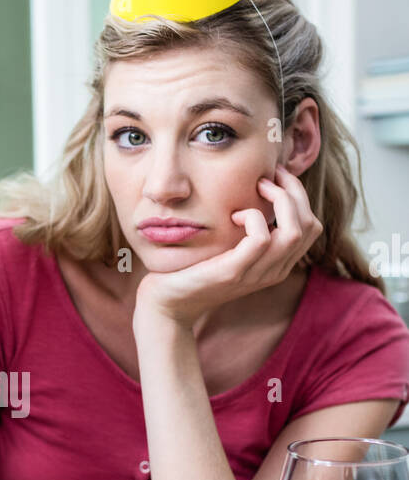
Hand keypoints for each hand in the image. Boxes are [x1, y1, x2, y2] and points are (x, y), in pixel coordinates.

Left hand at [133, 163, 323, 331]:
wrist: (168, 302)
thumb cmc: (196, 268)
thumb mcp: (231, 248)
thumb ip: (249, 230)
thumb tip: (256, 191)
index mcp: (278, 264)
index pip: (311, 226)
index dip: (300, 196)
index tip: (276, 177)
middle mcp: (274, 271)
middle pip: (309, 225)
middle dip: (294, 191)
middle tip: (267, 177)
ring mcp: (256, 274)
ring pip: (293, 231)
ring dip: (279, 199)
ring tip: (257, 188)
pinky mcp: (233, 272)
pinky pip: (260, 239)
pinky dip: (252, 217)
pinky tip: (234, 215)